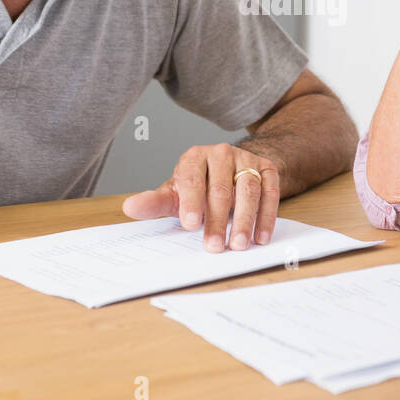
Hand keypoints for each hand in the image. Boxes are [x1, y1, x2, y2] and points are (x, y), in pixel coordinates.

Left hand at [122, 144, 279, 251]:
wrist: (232, 168)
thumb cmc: (199, 186)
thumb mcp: (176, 193)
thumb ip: (155, 202)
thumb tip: (130, 208)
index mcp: (195, 157)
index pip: (192, 179)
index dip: (191, 202)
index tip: (190, 225)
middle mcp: (221, 153)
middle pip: (221, 189)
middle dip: (218, 220)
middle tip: (215, 246)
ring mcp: (247, 160)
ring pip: (248, 190)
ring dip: (245, 220)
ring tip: (239, 245)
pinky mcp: (267, 169)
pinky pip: (270, 192)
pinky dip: (267, 216)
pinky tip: (261, 236)